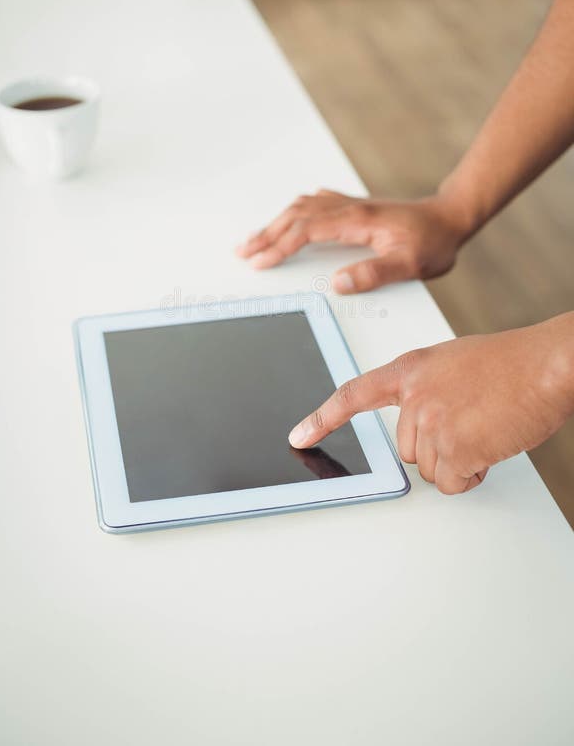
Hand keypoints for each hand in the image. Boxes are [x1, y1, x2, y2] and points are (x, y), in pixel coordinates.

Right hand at [236, 190, 467, 292]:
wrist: (450, 217)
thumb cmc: (433, 241)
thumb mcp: (411, 264)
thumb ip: (375, 274)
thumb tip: (338, 283)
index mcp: (358, 220)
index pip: (307, 231)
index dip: (279, 247)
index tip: (260, 262)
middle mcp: (349, 207)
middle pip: (295, 216)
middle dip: (266, 235)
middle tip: (243, 252)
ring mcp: (350, 204)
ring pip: (302, 207)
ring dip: (275, 222)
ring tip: (255, 239)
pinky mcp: (354, 206)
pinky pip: (314, 204)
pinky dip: (294, 213)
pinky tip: (289, 218)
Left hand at [287, 316, 573, 493]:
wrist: (546, 365)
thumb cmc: (511, 363)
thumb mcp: (452, 364)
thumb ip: (425, 389)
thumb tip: (420, 425)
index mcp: (409, 369)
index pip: (353, 395)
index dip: (324, 418)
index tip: (300, 435)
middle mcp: (413, 397)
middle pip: (407, 449)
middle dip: (439, 446)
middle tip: (472, 421)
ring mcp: (431, 422)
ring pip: (430, 468)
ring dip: (458, 461)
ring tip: (486, 428)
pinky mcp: (453, 449)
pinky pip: (451, 482)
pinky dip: (472, 474)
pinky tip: (491, 445)